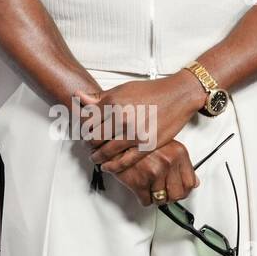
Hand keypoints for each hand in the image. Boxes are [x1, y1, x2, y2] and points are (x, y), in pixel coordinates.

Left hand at [76, 72, 204, 175]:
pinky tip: (107, 167)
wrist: (178, 95)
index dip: (83, 131)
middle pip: (94, 138)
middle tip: (89, 147)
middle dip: (89, 145)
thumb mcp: (122, 89)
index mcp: (112, 102)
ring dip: (97, 158)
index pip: (88, 122)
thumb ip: (99, 97)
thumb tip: (78, 97)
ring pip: (105, 152)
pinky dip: (112, 166)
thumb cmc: (151, 91)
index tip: (84, 135)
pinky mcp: (146, 145)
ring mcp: (133, 133)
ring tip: (95, 158)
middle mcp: (121, 118)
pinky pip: (124, 161)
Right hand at [110, 137, 199, 206]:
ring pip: (161, 199)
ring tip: (150, 189)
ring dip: (155, 197)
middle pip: (177, 195)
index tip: (179, 191)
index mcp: (178, 153)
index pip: (190, 183)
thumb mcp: (167, 145)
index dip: (183, 190)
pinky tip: (141, 189)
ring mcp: (154, 173)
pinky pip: (146, 201)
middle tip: (164, 193)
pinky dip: (143, 199)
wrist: (118, 139)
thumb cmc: (140, 140)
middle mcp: (168, 162)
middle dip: (170, 197)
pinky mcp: (140, 182)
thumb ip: (181, 163)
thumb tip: (193, 182)